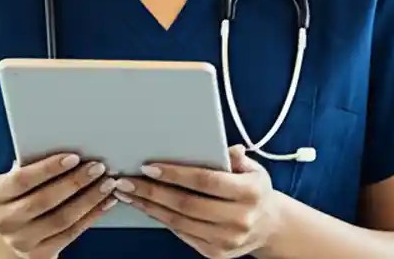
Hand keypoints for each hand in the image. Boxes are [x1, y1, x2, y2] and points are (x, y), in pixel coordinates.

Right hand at [0, 153, 117, 257]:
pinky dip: (92, 216)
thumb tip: (68, 145)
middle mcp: (3, 220)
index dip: (48, 168)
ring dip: (89, 199)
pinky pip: (71, 234)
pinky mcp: (40, 255)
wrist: (9, 233)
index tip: (73, 156)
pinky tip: (105, 202)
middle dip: (75, 182)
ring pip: (61, 219)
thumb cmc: (20, 194)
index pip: (21, 179)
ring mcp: (21, 241)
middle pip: (44, 200)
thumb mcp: (15, 179)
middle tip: (97, 167)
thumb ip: (33, 163)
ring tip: (107, 183)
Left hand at [118, 145, 280, 257]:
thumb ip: (234, 157)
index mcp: (250, 192)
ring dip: (149, 206)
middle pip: (186, 204)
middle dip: (152, 191)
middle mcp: (239, 219)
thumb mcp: (253, 168)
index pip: (206, 181)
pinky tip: (146, 206)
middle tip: (126, 180)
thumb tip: (222, 146)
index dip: (175, 174)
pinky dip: (160, 219)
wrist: (268, 226)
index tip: (148, 166)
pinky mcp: (215, 253)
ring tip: (128, 193)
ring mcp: (226, 239)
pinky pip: (181, 234)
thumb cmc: (254, 190)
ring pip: (179, 222)